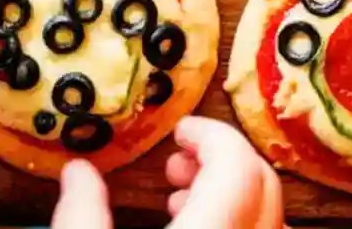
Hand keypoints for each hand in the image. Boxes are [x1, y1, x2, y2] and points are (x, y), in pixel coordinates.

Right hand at [50, 116, 285, 228]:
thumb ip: (81, 214)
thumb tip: (77, 172)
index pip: (239, 167)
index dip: (212, 137)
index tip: (181, 132)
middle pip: (263, 184)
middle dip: (223, 160)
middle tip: (179, 162)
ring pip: (274, 215)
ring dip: (235, 193)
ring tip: (182, 200)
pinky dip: (245, 222)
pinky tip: (198, 228)